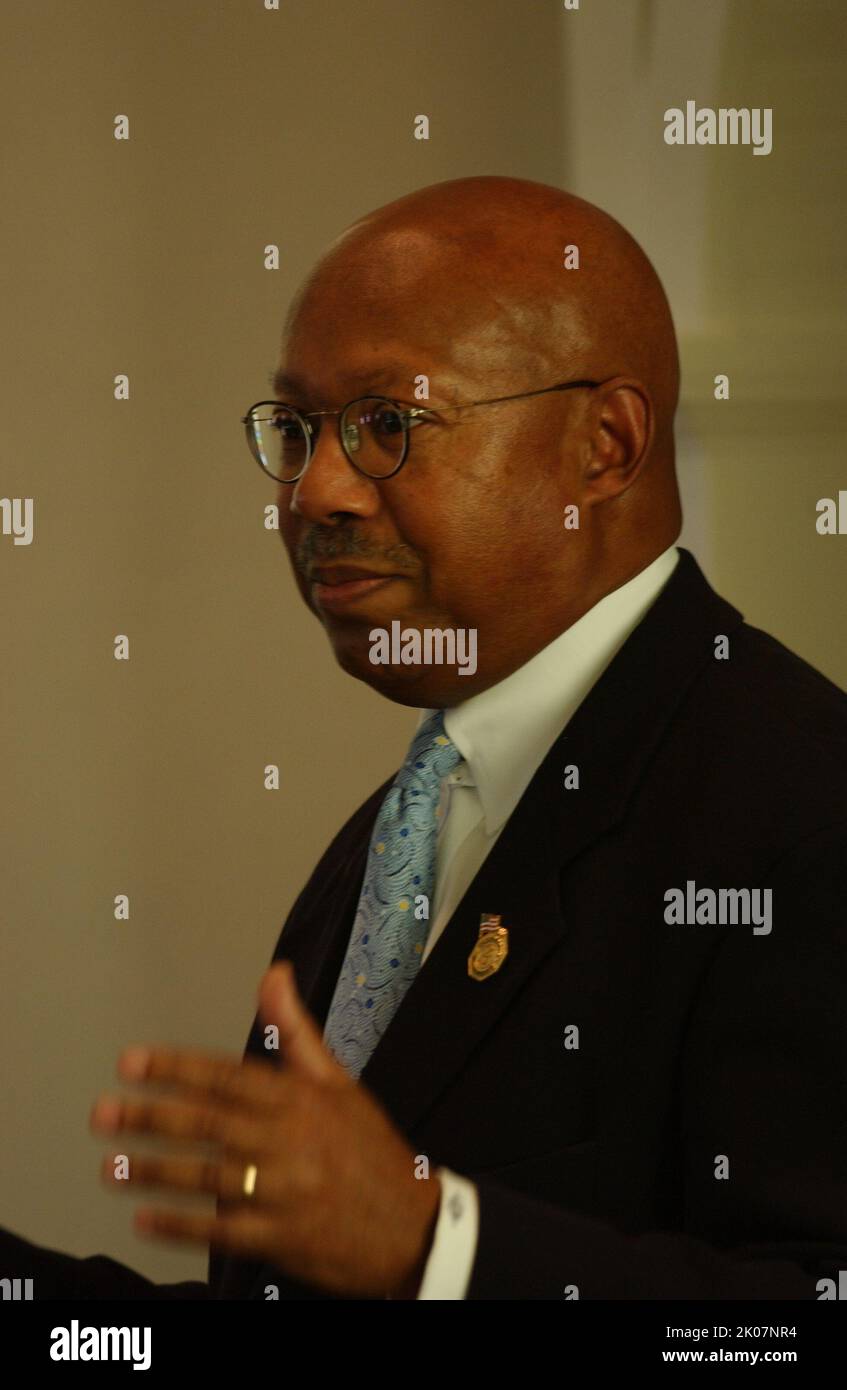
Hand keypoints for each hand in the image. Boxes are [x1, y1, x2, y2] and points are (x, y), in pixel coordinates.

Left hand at [90, 961, 440, 1297]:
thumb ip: (296, 1031)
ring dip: (155, 1171)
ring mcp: (287, 1191)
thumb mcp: (339, 1082)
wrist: (414, 1227)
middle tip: (103, 1114)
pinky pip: (224, 1231)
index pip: (228, 1076)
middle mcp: (291, 1140)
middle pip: (211, 1123)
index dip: (176, 1067)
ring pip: (211, 1176)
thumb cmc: (369, 1149)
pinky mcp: (284, 1238)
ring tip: (110, 1166)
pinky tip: (145, 1220)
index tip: (131, 1062)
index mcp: (302, 1098)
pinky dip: (183, 1227)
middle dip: (151, 1116)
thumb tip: (274, 972)